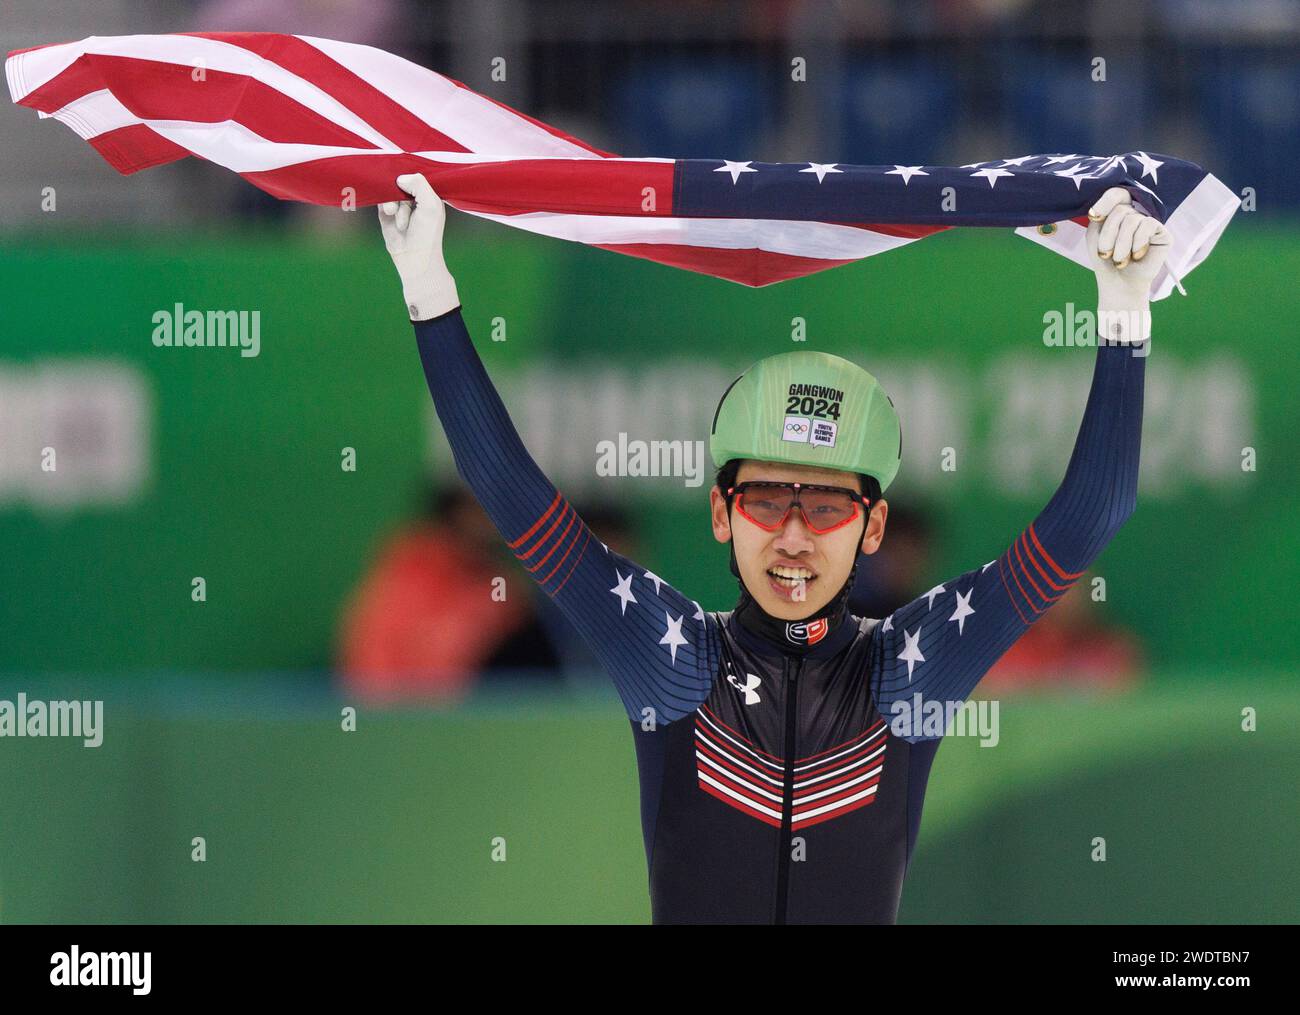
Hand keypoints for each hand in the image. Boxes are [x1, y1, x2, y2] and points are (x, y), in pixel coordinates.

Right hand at [378, 173, 459, 320]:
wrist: (413, 258)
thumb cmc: (427, 233)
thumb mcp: (430, 205)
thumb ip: (419, 184)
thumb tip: (399, 177)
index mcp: (429, 194)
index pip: (417, 174)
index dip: (410, 173)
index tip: (408, 177)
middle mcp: (413, 197)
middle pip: (401, 180)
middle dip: (400, 190)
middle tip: (406, 203)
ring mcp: (399, 204)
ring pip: (390, 190)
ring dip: (395, 203)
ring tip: (400, 219)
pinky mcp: (385, 212)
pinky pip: (381, 199)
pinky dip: (386, 205)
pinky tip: (390, 213)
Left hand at [1086, 186, 1170, 343]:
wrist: (1119, 284)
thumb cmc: (1106, 260)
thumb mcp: (1095, 236)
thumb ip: (1100, 216)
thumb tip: (1108, 199)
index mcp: (1118, 212)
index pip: (1116, 194)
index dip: (1105, 202)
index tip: (1093, 217)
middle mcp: (1136, 214)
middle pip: (1121, 210)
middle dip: (1109, 235)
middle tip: (1106, 254)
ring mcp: (1150, 222)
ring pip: (1132, 219)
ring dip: (1121, 244)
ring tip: (1119, 260)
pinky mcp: (1163, 232)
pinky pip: (1148, 226)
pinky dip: (1137, 243)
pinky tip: (1137, 256)